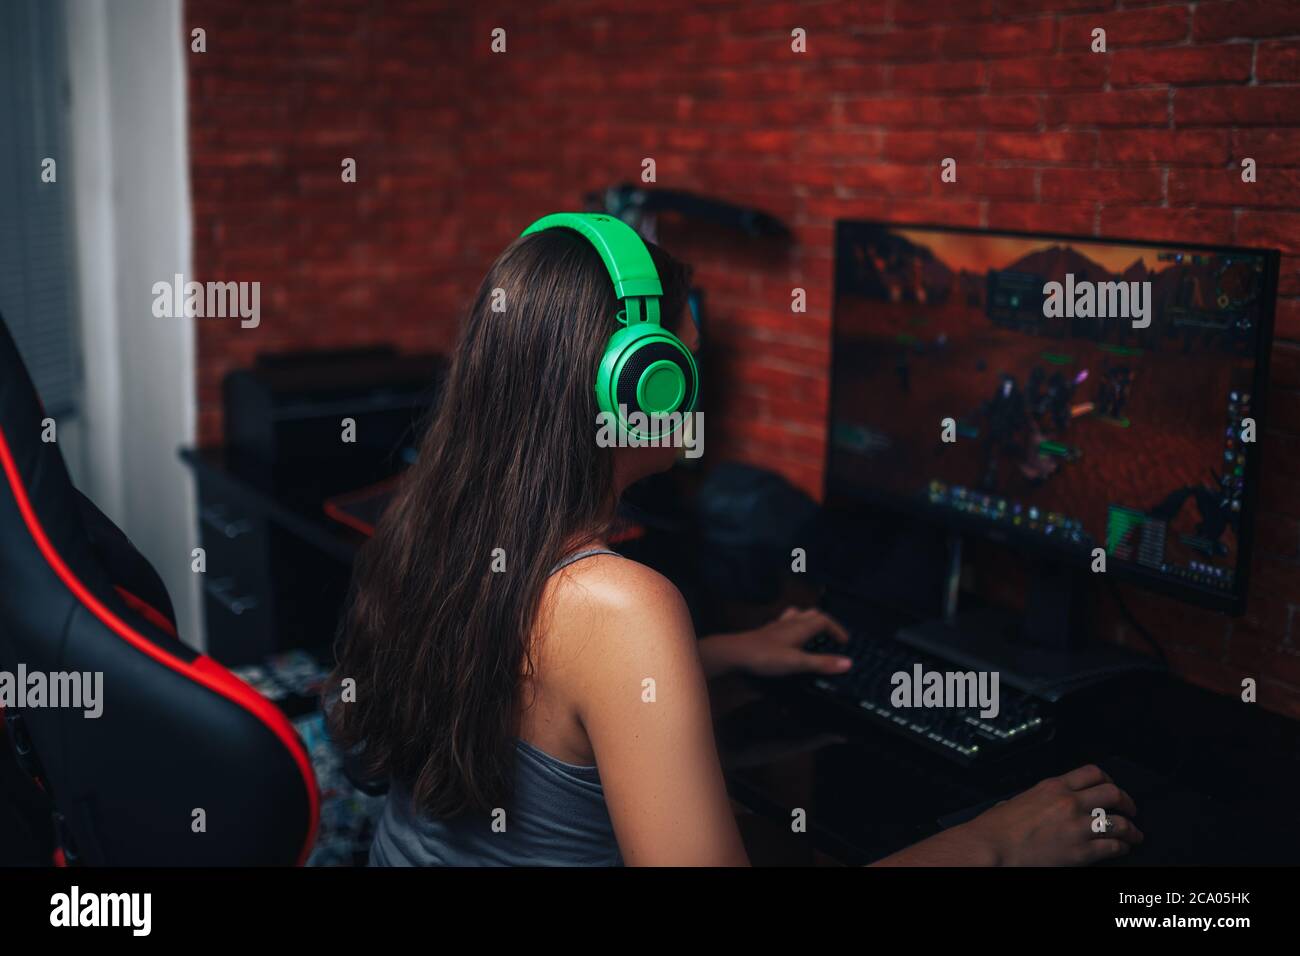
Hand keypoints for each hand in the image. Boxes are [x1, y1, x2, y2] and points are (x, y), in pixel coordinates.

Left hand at [701, 607, 852, 677]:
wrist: (734, 653)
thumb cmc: (764, 656)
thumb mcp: (797, 663)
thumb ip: (821, 663)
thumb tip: (848, 662)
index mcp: (800, 627)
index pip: (824, 620)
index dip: (837, 629)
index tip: (845, 642)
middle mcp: (789, 623)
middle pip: (812, 614)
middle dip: (825, 623)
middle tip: (832, 637)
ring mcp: (776, 627)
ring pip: (797, 616)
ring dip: (808, 621)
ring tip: (813, 633)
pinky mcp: (765, 633)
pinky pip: (783, 623)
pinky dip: (792, 627)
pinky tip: (789, 638)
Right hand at [961, 764, 1143, 865]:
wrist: (992, 847)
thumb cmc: (997, 828)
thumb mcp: (1018, 799)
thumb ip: (1037, 798)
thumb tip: (1040, 804)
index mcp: (1053, 786)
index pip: (1092, 773)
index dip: (1109, 780)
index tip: (1112, 787)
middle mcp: (1069, 803)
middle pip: (1113, 794)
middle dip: (1127, 802)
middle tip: (1130, 810)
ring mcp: (1077, 827)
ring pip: (1119, 822)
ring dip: (1131, 829)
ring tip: (1134, 834)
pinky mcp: (1080, 851)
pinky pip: (1112, 846)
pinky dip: (1122, 848)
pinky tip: (1121, 849)